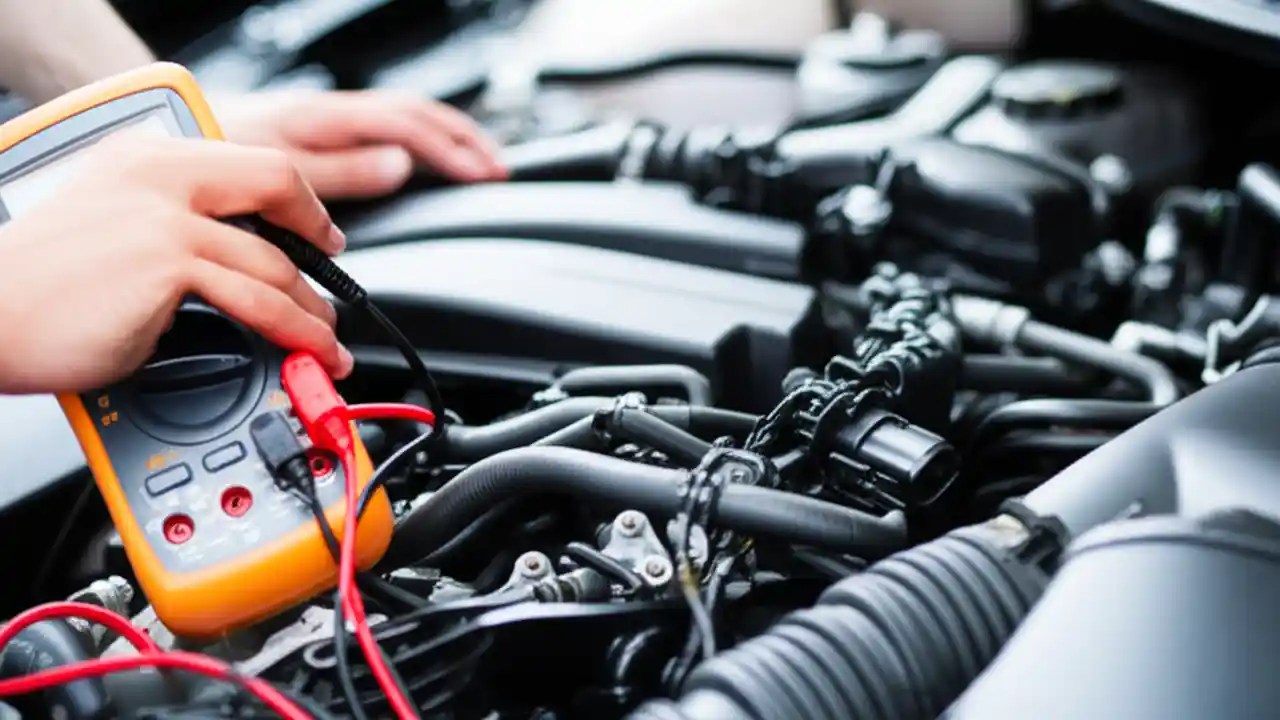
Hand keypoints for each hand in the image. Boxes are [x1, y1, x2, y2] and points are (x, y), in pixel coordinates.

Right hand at [0, 136, 352, 393]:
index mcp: (145, 153)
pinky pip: (259, 300)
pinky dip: (295, 330)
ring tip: (326, 337)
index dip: (293, 199)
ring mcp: (166, 215)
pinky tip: (305, 348)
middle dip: (318, 230)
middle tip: (334, 268)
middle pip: (276, 180)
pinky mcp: (169, 263)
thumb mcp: (109, 220)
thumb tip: (229, 251)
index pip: (248, 160)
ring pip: (275, 259)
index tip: (313, 229)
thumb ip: (167, 218)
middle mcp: (160, 172)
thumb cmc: (37, 284)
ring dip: (314, 306)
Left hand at [217, 90, 507, 199]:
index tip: (484, 175)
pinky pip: (385, 125)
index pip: (408, 125)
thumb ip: (343, 171)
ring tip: (479, 160)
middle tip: (499, 169)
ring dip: (447, 136)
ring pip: (405, 116)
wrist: (170, 138)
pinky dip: (420, 140)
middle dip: (464, 139)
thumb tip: (401, 165)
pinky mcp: (322, 129)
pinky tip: (427, 158)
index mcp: (326, 116)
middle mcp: (332, 110)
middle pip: (417, 113)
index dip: (452, 149)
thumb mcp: (278, 171)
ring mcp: (329, 117)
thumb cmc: (215, 152)